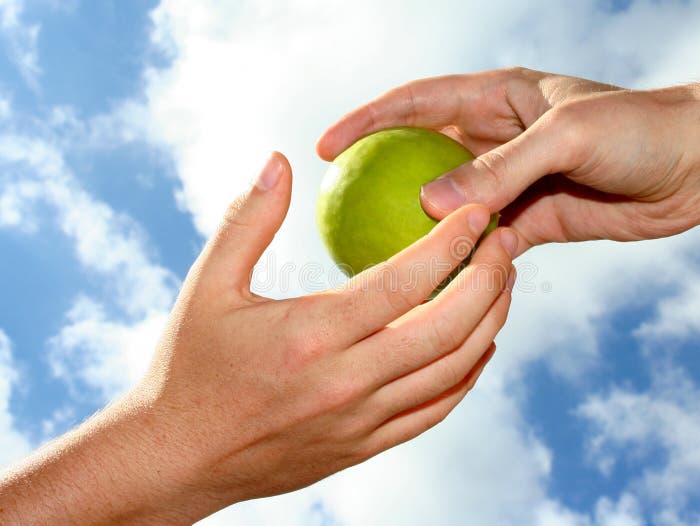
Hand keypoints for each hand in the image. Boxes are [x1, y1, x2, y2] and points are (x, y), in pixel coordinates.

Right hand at [0, 152, 516, 524]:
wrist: (178, 457)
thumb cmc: (188, 366)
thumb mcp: (206, 285)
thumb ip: (248, 220)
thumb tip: (280, 160)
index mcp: (311, 336)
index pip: (404, 281)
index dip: (451, 242)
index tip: (477, 209)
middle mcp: (346, 383)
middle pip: (448, 328)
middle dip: (490, 279)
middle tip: (506, 240)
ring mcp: (361, 422)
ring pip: (453, 371)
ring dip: (490, 322)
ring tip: (503, 282)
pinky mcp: (365, 446)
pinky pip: (436, 410)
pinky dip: (468, 374)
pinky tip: (480, 343)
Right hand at [318, 64, 699, 250]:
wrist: (698, 164)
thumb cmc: (637, 130)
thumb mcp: (565, 137)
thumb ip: (500, 169)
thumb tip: (429, 203)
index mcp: (498, 99)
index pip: (417, 104)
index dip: (366, 122)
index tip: (326, 149)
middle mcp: (498, 139)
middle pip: (424, 157)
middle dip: (382, 181)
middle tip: (340, 214)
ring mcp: (513, 182)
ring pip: (452, 209)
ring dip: (421, 231)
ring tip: (380, 259)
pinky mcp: (533, 220)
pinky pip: (484, 243)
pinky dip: (463, 260)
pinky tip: (439, 282)